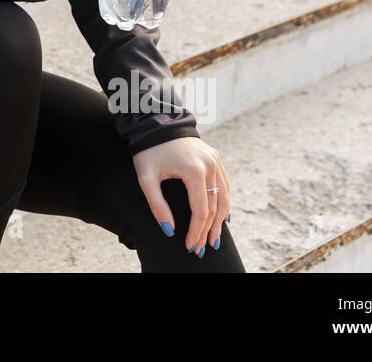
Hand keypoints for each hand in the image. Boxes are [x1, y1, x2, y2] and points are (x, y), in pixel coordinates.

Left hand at [132, 136, 230, 255]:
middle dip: (208, 231)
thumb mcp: (146, 178)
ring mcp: (215, 161)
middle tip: (202, 249)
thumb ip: (157, 205)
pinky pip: (225, 185)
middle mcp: (210, 166)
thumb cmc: (148, 150)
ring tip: (214, 239)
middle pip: (214, 207)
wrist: (156, 121)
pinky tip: (223, 217)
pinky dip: (225, 202)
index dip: (196, 231)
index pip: (200, 211)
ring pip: (224, 197)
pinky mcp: (215, 157)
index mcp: (194, 171)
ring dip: (220, 220)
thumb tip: (169, 230)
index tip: (190, 246)